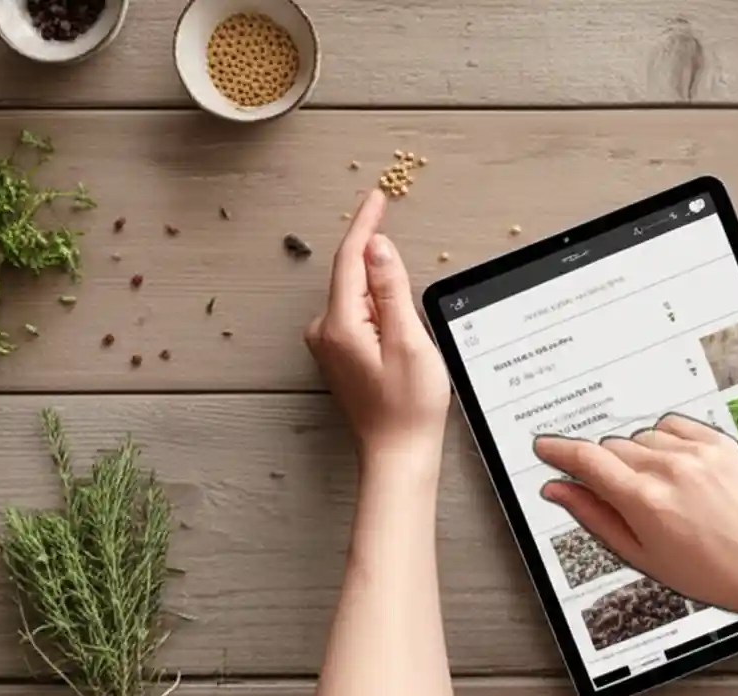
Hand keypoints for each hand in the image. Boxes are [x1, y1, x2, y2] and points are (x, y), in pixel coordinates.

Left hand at [305, 189, 449, 462]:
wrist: (396, 455)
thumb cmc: (407, 408)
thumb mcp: (408, 340)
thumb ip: (391, 288)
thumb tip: (377, 247)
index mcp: (340, 324)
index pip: (351, 258)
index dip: (366, 224)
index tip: (378, 197)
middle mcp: (326, 331)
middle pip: (355, 277)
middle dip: (383, 267)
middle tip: (409, 288)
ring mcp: (331, 344)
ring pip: (360, 298)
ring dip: (385, 296)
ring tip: (411, 334)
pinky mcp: (341, 355)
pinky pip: (360, 316)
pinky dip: (380, 312)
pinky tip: (400, 335)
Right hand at [534, 414, 737, 614]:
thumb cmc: (709, 570)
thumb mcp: (640, 553)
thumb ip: (593, 515)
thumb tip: (558, 491)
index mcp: (645, 500)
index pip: (586, 460)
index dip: (558, 451)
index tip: (545, 447)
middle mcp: (669, 469)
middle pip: (611, 448)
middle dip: (606, 468)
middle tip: (623, 496)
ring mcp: (697, 453)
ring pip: (641, 437)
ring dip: (637, 456)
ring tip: (659, 490)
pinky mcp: (718, 443)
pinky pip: (673, 424)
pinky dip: (664, 440)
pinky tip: (674, 466)